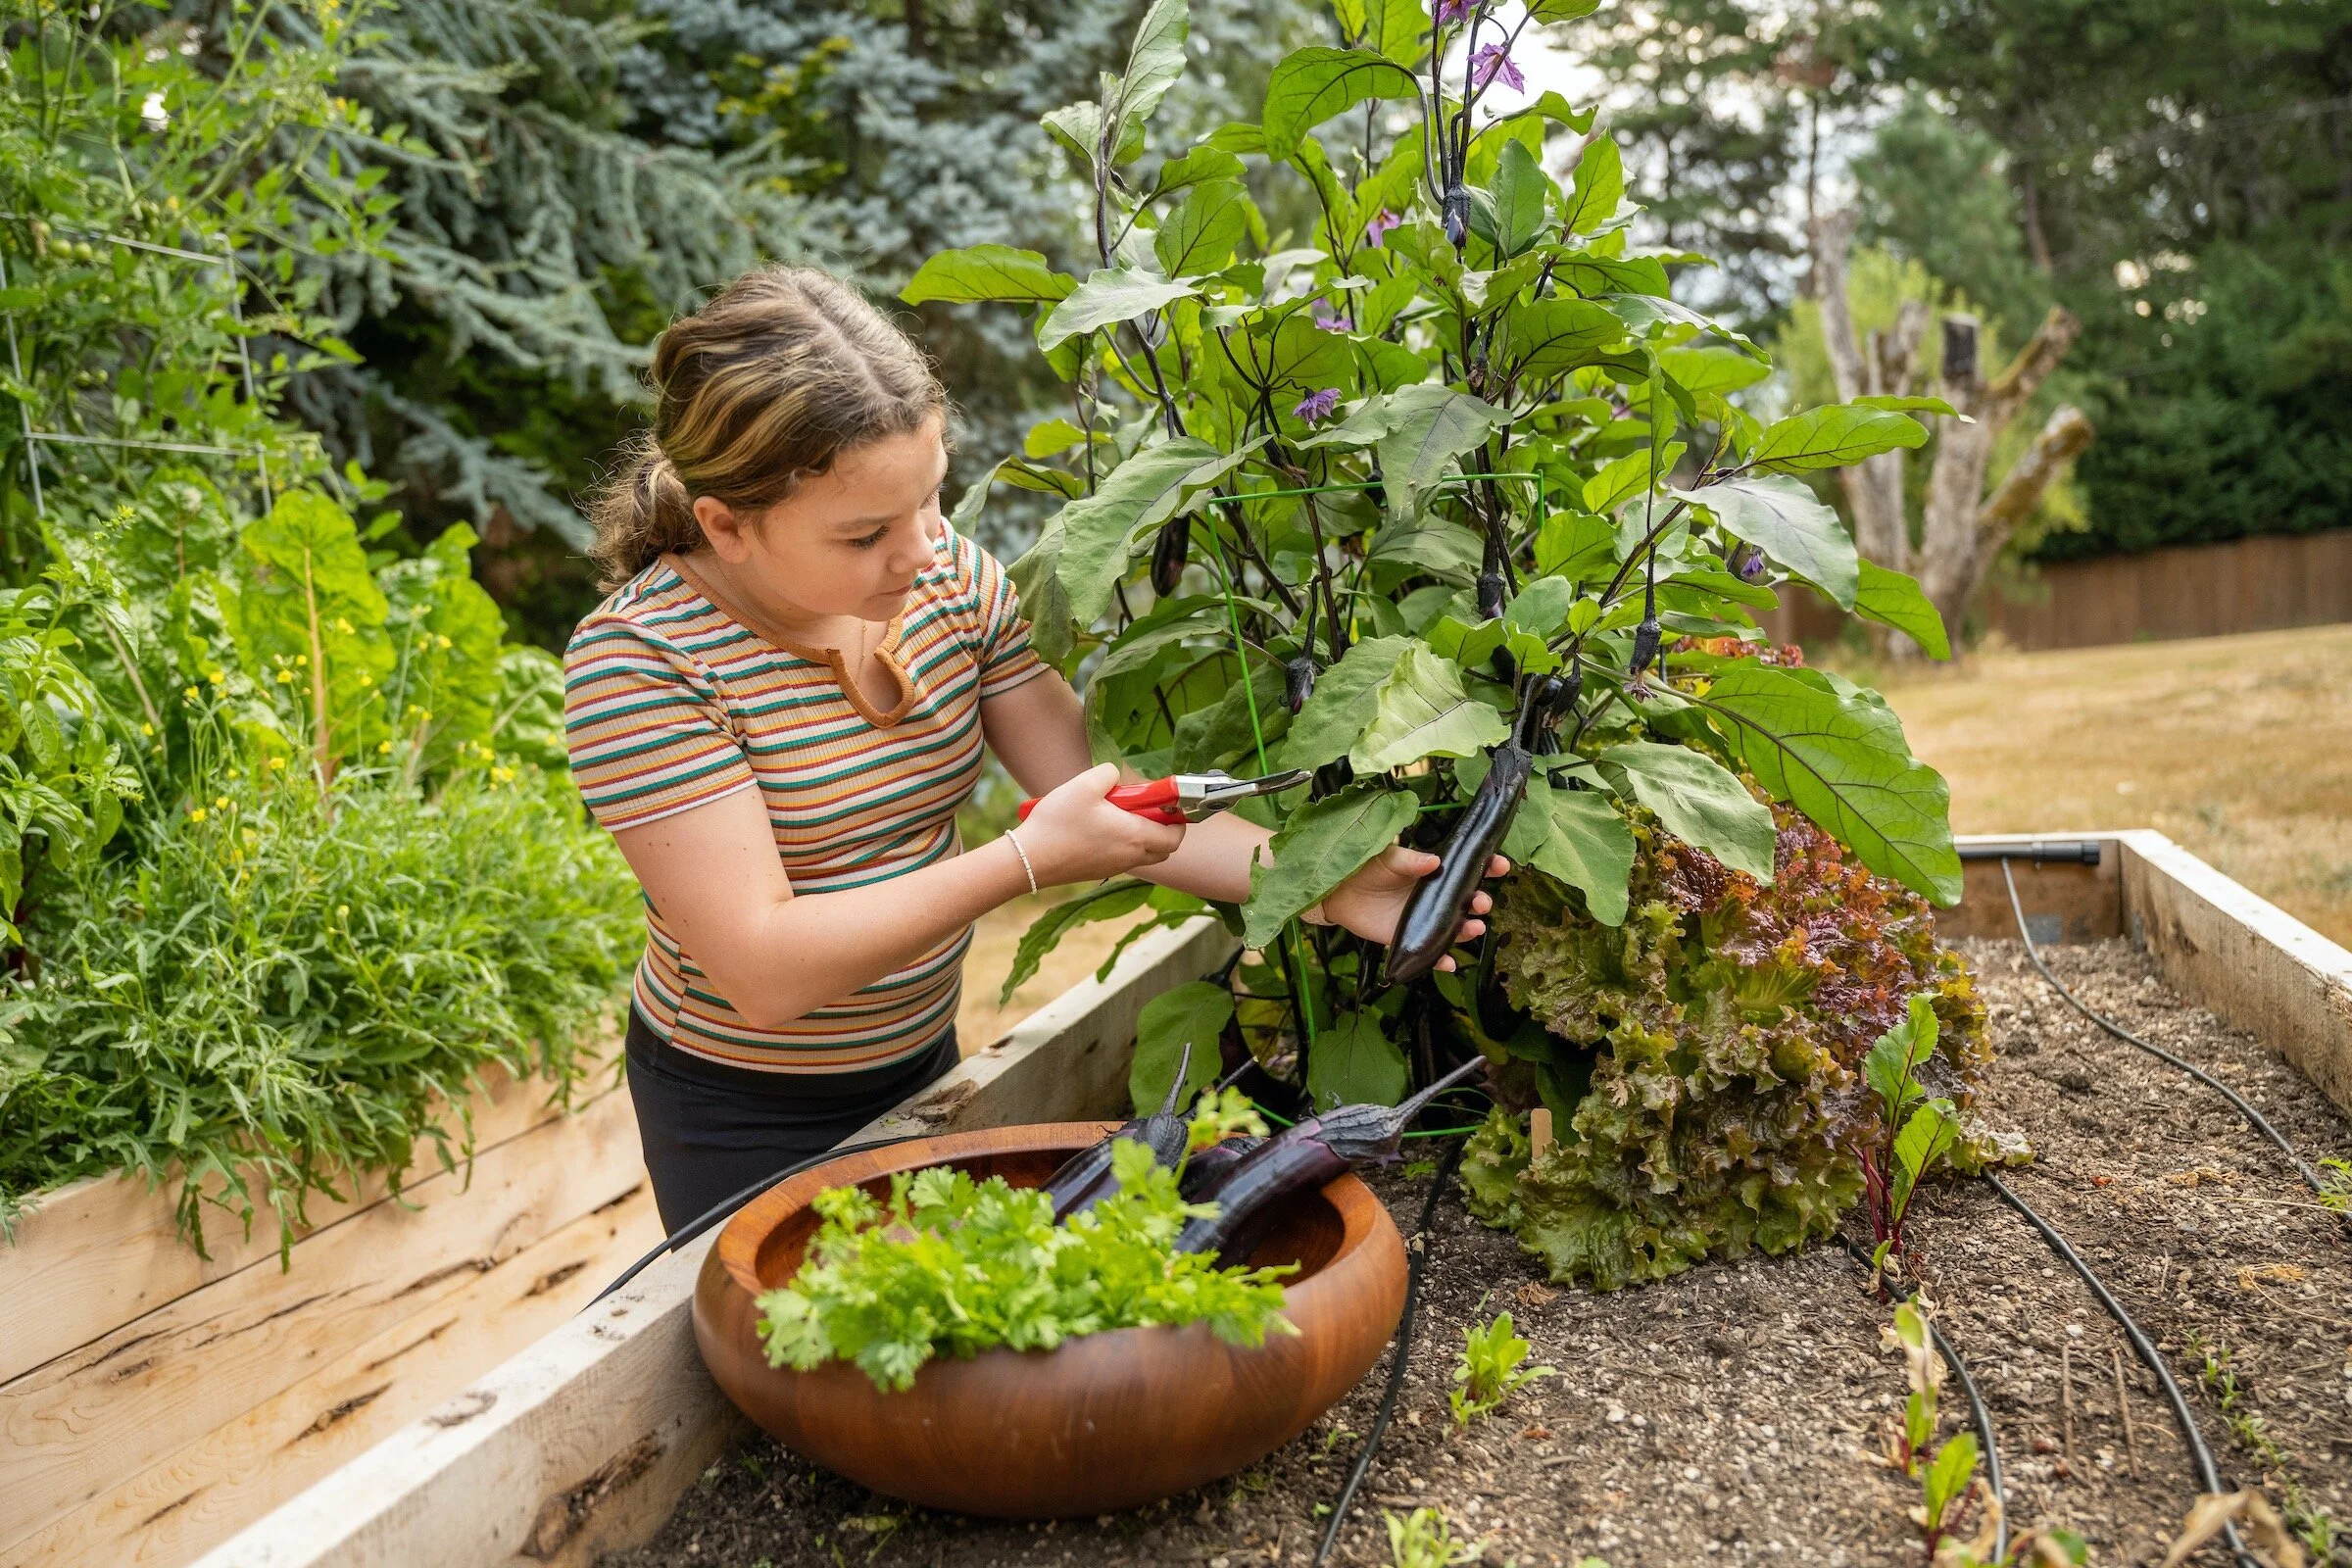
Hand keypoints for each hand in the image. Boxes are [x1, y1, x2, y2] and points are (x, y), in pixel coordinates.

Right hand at [1010, 762, 1184, 886]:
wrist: (1029, 859)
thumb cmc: (1058, 823)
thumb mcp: (1085, 784)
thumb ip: (1109, 773)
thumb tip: (1115, 776)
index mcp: (1135, 835)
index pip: (1175, 835)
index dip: (1178, 819)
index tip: (1167, 802)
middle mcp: (1130, 856)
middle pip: (1164, 849)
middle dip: (1163, 829)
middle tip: (1145, 807)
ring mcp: (1115, 867)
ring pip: (1144, 855)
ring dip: (1143, 837)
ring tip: (1119, 815)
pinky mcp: (1099, 872)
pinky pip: (1124, 859)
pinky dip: (1124, 845)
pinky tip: (1100, 828)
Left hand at [1308, 845, 1510, 972]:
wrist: (1339, 894)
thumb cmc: (1367, 870)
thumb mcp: (1387, 859)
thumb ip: (1409, 860)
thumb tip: (1434, 860)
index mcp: (1435, 874)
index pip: (1468, 870)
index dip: (1488, 867)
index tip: (1500, 864)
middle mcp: (1436, 898)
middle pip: (1468, 903)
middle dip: (1481, 902)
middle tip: (1481, 902)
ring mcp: (1426, 920)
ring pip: (1457, 929)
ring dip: (1470, 930)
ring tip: (1474, 927)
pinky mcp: (1412, 940)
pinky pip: (1432, 954)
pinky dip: (1442, 961)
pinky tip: (1449, 963)